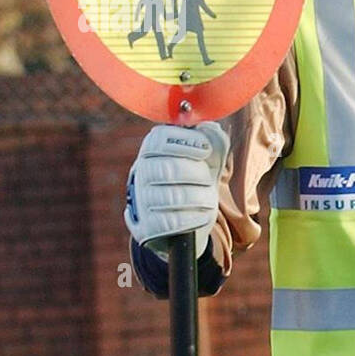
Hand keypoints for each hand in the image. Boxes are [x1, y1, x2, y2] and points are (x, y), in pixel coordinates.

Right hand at [124, 122, 228, 259]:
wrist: (184, 224)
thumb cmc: (196, 184)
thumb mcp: (208, 162)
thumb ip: (214, 143)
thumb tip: (211, 128)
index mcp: (151, 153)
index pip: (159, 140)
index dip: (185, 141)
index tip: (206, 149)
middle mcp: (140, 176)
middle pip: (167, 169)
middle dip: (196, 173)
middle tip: (207, 179)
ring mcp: (141, 202)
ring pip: (173, 196)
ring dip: (200, 197)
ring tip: (208, 199)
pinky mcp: (147, 227)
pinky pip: (173, 221)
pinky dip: (194, 217)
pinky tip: (201, 215)